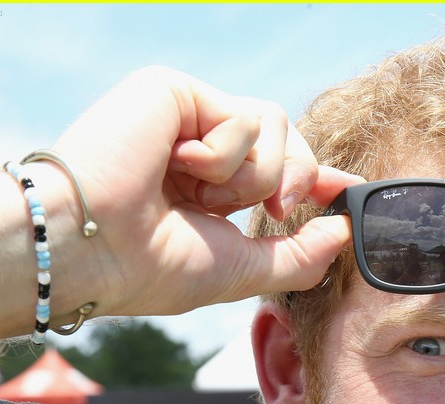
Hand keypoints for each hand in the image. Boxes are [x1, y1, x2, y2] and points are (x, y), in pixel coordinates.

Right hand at [0, 66, 361, 339]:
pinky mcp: (175, 91)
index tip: (348, 189)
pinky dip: (224, 157)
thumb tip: (343, 232)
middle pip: (290, 141)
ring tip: (203, 194)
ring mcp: (187, 118)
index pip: (277, 169)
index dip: (317, 176)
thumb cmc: (152, 268)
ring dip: (254, 176)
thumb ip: (299, 255)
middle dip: (297, 180)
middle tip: (274, 208)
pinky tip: (177, 168)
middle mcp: (199, 148)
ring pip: (276, 125)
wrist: (96, 250)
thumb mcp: (243, 271)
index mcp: (210, 188)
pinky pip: (246, 118)